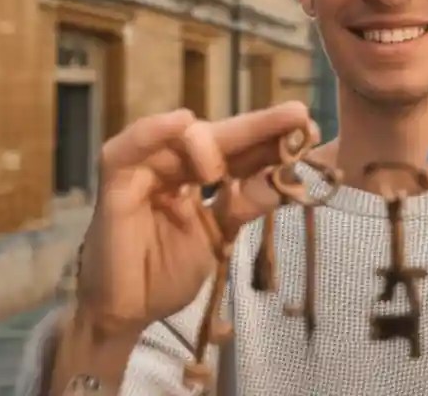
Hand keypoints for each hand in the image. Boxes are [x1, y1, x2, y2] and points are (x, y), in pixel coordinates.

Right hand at [76, 102, 316, 337]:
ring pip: (181, 138)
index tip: (311, 132)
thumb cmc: (167, 272)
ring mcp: (146, 169)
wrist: (127, 311)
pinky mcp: (116, 181)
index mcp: (201, 177)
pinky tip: (181, 122)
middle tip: (298, 115)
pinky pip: (128, 150)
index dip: (273, 141)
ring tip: (233, 161)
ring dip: (214, 141)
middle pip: (219, 137)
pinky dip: (152, 132)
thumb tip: (287, 178)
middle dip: (259, 126)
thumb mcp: (220, 236)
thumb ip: (246, 205)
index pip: (241, 153)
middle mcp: (176, 166)